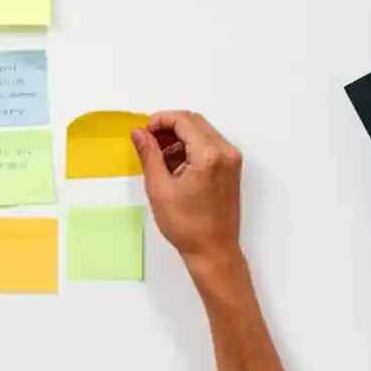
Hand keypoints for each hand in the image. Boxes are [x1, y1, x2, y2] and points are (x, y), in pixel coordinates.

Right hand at [132, 111, 243, 264]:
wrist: (213, 250)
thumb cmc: (187, 226)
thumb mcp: (159, 188)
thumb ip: (149, 154)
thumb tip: (139, 132)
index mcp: (209, 155)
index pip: (183, 120)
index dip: (159, 120)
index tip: (144, 132)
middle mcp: (225, 152)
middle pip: (194, 122)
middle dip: (169, 127)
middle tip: (150, 143)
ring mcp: (231, 160)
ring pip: (202, 132)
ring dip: (179, 138)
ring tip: (161, 160)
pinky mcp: (231, 168)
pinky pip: (209, 145)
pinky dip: (191, 148)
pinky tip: (176, 167)